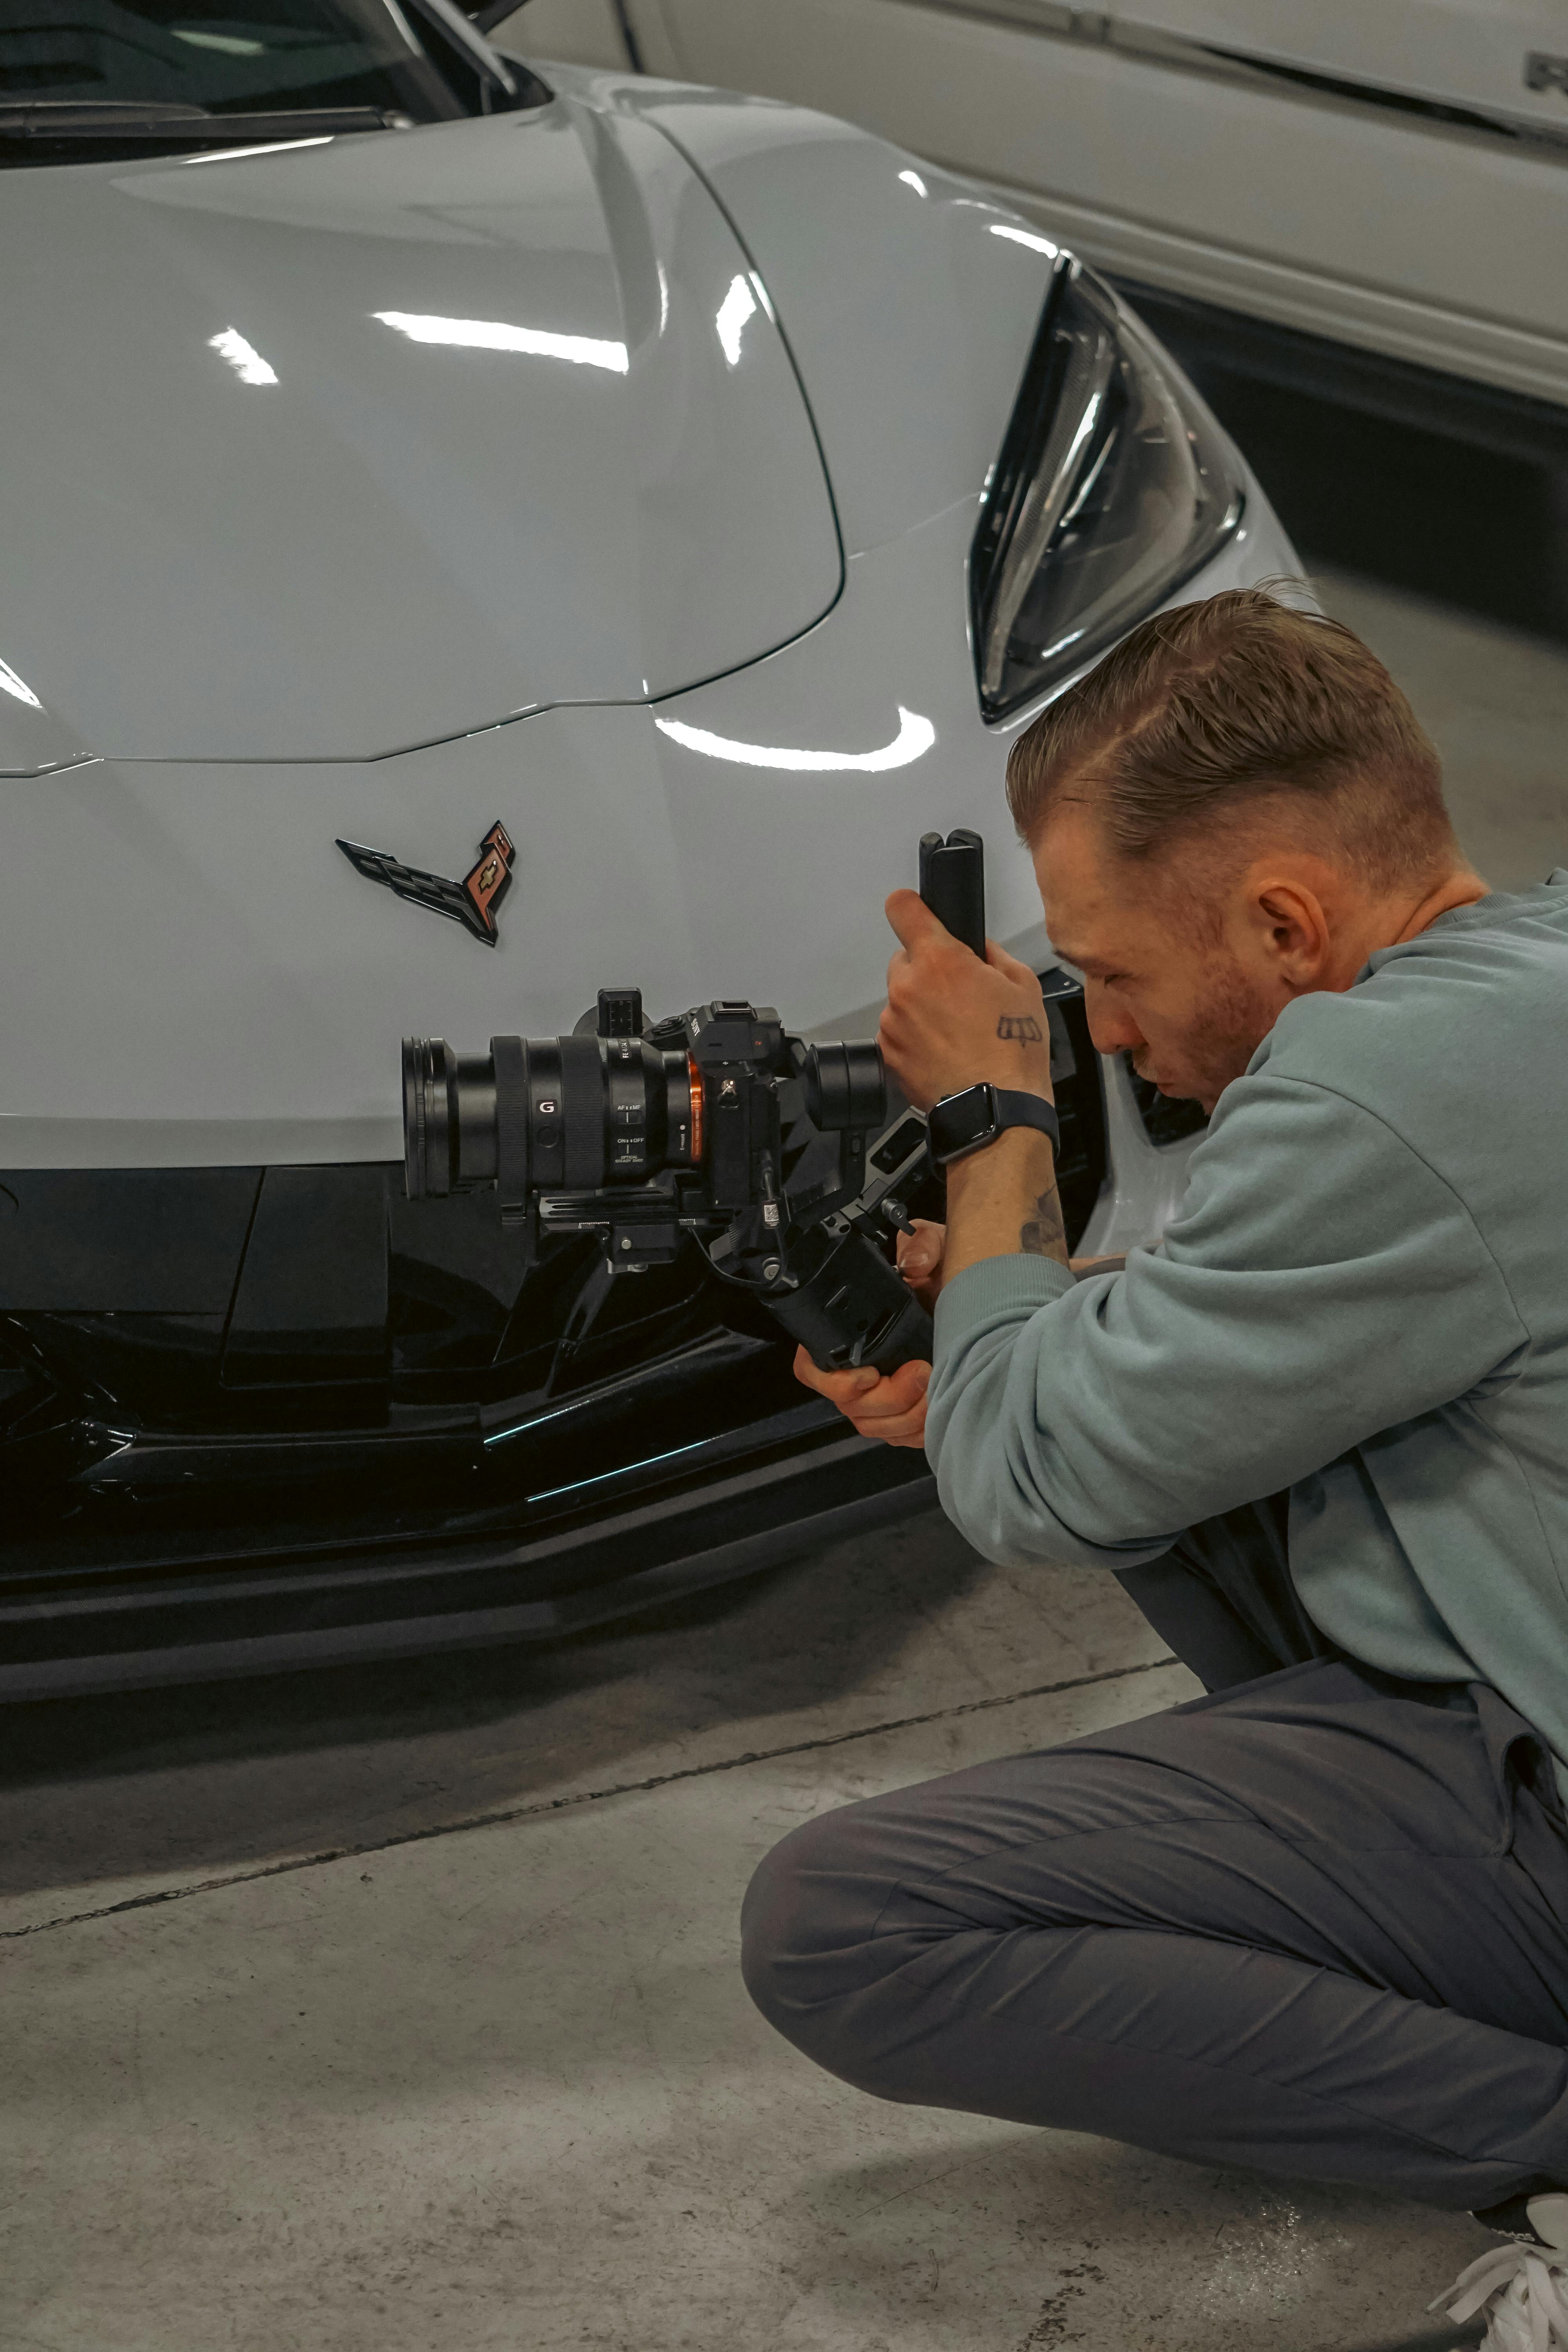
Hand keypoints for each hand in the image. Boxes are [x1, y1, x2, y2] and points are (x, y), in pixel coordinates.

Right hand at [791, 1218, 944, 1446]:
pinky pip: (900, 1439)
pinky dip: (919, 1431)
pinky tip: (940, 1410)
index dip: (833, 1380)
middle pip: (850, 1406)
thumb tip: (914, 1264)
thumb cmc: (947, 1277)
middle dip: (888, 1398)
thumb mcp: (938, 1249)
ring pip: (875, 1427)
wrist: (978, 1304)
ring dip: (907, 1417)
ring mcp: (878, 1399)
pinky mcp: (904, 1419)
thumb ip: (923, 1244)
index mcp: (850, 1334)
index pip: (813, 1368)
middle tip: (922, 1373)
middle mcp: (857, 1370)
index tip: (868, 1375)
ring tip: (936, 1389)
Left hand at [878, 890, 1052, 1111]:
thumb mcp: (1023, 985)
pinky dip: (915, 1035)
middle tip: (960, 995)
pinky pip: (898, 1030)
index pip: (903, 910)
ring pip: (902, 998)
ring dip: (922, 1006)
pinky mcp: (888, 1052)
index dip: (909, 907)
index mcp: (940, 961)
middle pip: (906, 960)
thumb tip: (977, 948)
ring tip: (957, 1030)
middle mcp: (908, 988)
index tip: (912, 910)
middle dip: (929, 971)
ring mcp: (894, 1022)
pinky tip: (944, 1050)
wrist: (995, 1109)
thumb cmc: (1013, 1052)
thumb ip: (993, 955)